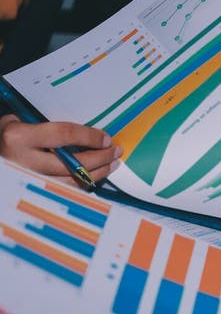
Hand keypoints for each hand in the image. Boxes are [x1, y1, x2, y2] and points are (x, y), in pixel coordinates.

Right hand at [0, 115, 121, 185]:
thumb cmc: (4, 136)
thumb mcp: (16, 122)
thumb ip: (45, 126)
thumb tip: (82, 132)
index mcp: (19, 138)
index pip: (63, 135)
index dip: (89, 137)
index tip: (106, 138)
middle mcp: (24, 161)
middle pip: (73, 163)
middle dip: (100, 158)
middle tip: (116, 151)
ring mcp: (30, 180)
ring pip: (73, 181)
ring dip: (98, 173)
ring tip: (112, 164)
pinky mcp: (34, 191)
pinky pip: (66, 190)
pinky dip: (84, 183)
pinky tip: (96, 175)